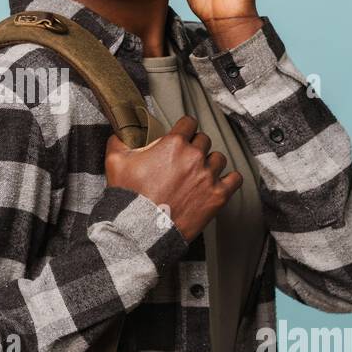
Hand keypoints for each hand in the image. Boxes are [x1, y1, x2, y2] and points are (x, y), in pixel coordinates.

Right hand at [104, 115, 242, 241]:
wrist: (141, 229)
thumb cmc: (129, 195)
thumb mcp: (116, 162)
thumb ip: (120, 140)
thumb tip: (123, 131)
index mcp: (174, 143)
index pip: (189, 123)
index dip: (184, 128)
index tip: (181, 136)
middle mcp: (195, 156)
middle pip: (203, 140)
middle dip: (194, 147)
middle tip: (184, 160)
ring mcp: (208, 176)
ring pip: (218, 158)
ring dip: (209, 163)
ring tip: (198, 173)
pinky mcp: (217, 196)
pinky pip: (235, 179)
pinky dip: (229, 179)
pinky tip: (220, 182)